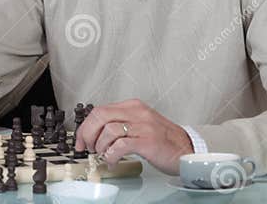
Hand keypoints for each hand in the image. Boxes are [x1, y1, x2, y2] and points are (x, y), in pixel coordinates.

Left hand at [74, 99, 193, 174]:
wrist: (186, 149)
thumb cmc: (162, 140)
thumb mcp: (140, 124)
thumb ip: (120, 124)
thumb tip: (95, 134)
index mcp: (133, 106)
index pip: (100, 110)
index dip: (85, 127)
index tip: (80, 140)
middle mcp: (137, 113)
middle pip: (100, 116)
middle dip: (88, 134)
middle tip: (88, 148)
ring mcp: (143, 126)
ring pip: (109, 131)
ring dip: (101, 146)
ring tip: (104, 155)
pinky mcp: (147, 141)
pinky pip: (120, 146)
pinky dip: (111, 155)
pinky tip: (113, 161)